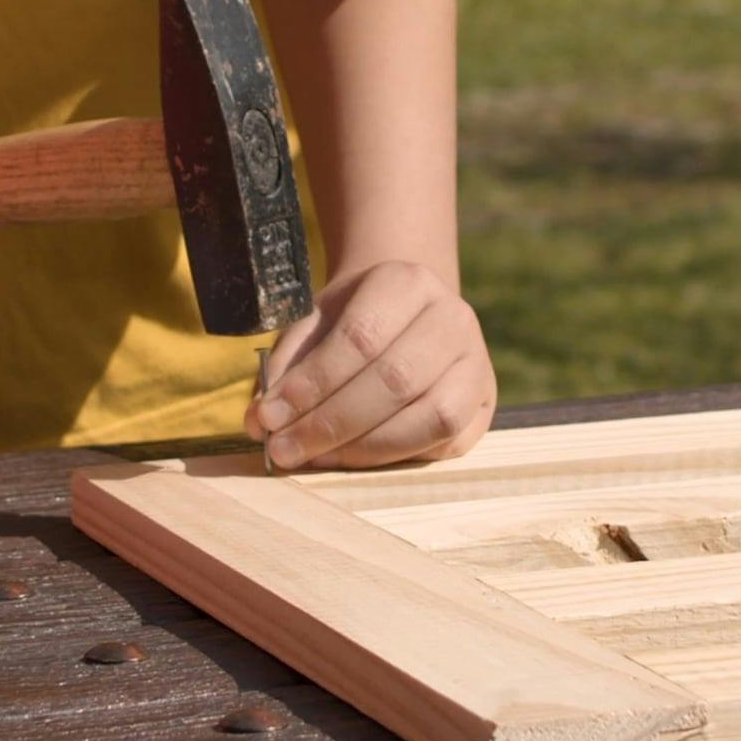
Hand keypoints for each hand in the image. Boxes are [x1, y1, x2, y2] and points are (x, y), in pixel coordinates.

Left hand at [245, 261, 496, 469]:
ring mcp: (475, 361)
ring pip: (429, 416)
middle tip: (284, 448)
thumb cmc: (355, 321)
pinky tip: (350, 458)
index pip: (361, 337)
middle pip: (395, 380)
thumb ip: (286, 366)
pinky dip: (392, 456)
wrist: (408, 316)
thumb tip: (257, 421)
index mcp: (407, 282)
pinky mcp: (483, 402)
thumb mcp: (316, 324)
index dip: (313, 382)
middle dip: (331, 423)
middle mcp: (453, 317)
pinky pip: (442, 440)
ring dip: (363, 447)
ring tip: (314, 457)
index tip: (269, 415)